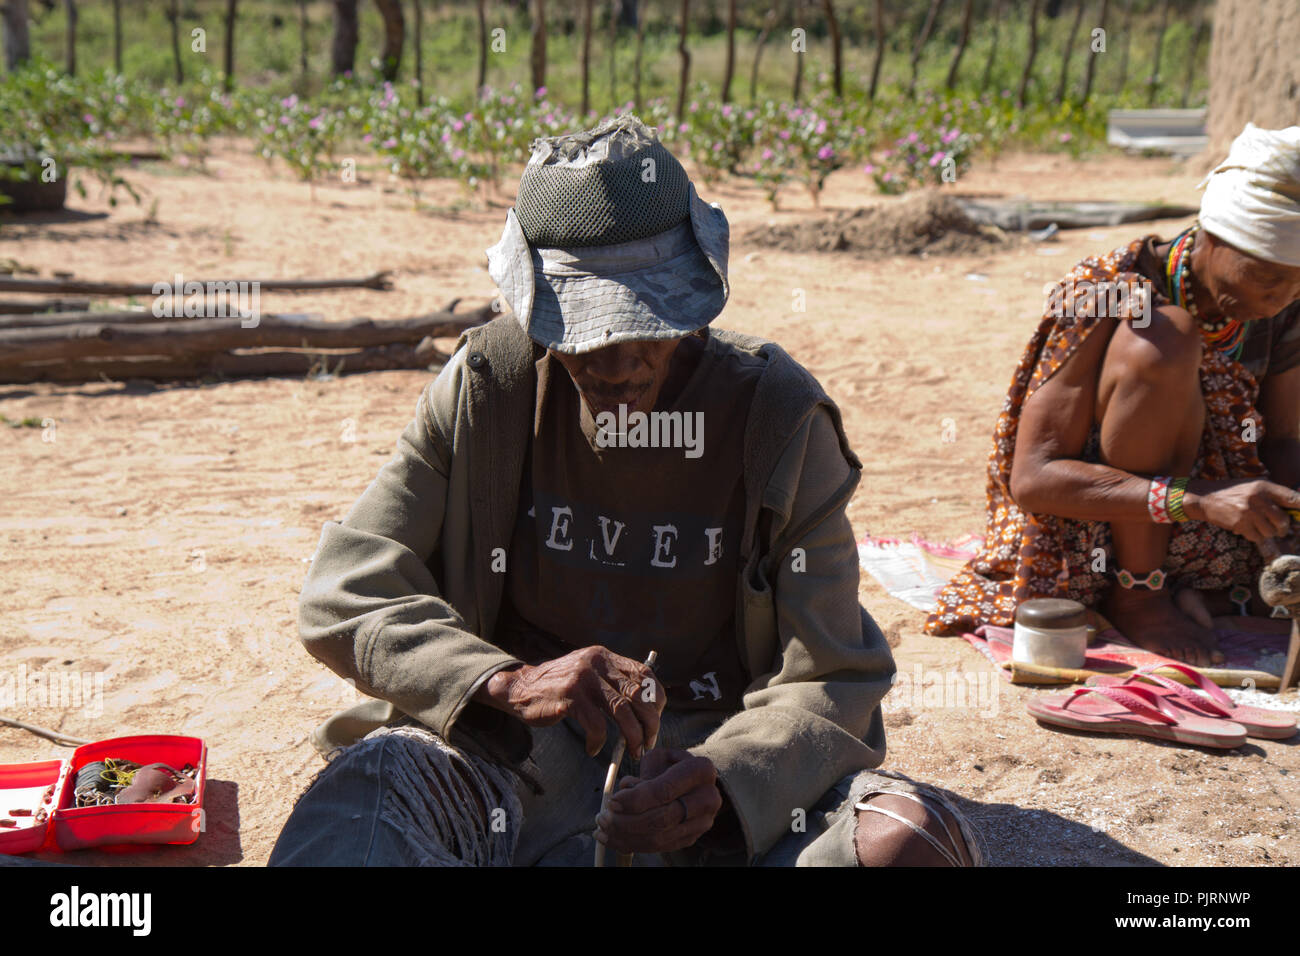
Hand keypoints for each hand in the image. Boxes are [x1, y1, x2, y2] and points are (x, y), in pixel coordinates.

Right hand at [475, 646, 663, 757]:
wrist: (519, 688)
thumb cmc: (559, 689)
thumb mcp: (588, 674)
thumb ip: (612, 683)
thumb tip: (647, 711)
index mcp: (604, 657)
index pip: (644, 674)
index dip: (656, 698)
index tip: (656, 718)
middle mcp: (596, 663)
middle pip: (638, 695)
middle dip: (649, 723)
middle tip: (647, 742)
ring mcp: (582, 679)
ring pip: (622, 712)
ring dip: (632, 736)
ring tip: (632, 750)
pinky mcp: (569, 698)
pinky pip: (597, 725)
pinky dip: (600, 742)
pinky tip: (594, 748)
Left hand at [595, 748, 722, 854]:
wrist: (694, 782)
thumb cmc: (671, 766)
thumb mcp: (659, 757)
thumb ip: (643, 772)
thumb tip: (626, 789)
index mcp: (700, 770)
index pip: (664, 791)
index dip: (635, 799)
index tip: (612, 802)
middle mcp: (708, 798)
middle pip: (662, 819)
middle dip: (627, 822)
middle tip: (603, 818)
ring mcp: (702, 822)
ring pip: (659, 838)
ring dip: (626, 836)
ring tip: (602, 829)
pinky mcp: (691, 838)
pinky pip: (659, 847)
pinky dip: (632, 844)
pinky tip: (612, 838)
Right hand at [1185, 479, 1299, 543]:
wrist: (1205, 498)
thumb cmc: (1233, 492)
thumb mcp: (1253, 486)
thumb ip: (1273, 495)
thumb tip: (1296, 510)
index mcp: (1264, 487)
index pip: (1293, 498)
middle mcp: (1258, 499)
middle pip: (1283, 521)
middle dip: (1283, 528)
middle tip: (1280, 529)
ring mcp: (1249, 512)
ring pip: (1271, 532)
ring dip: (1267, 533)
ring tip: (1258, 527)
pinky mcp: (1240, 524)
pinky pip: (1257, 537)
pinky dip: (1255, 536)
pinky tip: (1247, 528)